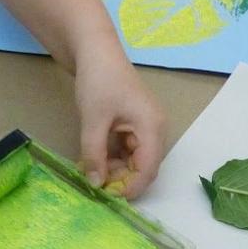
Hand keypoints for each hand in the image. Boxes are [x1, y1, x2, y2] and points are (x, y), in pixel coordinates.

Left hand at [74, 43, 166, 197]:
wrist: (95, 51)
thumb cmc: (99, 81)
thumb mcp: (93, 121)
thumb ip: (95, 154)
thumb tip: (96, 184)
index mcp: (152, 127)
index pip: (147, 169)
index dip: (130, 187)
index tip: (108, 197)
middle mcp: (156, 129)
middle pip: (144, 168)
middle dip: (122, 180)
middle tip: (95, 184)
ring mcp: (146, 128)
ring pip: (135, 161)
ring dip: (115, 170)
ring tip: (92, 170)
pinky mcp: (135, 126)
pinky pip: (128, 151)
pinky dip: (113, 158)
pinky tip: (95, 160)